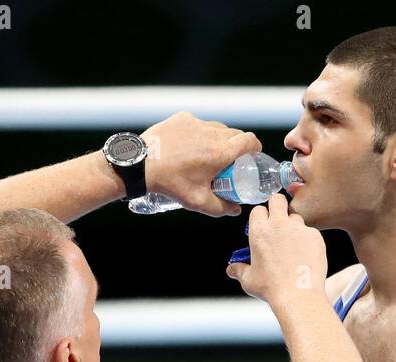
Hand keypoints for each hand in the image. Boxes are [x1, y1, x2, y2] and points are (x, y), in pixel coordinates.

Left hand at [141, 112, 261, 216]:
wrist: (140, 165)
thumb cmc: (170, 183)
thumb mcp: (198, 201)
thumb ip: (221, 207)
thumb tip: (235, 210)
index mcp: (220, 152)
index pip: (249, 141)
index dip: (255, 147)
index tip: (252, 155)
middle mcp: (212, 133)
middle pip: (235, 134)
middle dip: (236, 146)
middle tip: (228, 160)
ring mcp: (196, 123)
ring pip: (217, 128)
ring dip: (218, 139)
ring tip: (206, 154)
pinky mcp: (182, 118)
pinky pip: (198, 124)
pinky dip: (198, 134)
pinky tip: (188, 147)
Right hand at [225, 194, 327, 304]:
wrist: (298, 295)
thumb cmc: (271, 288)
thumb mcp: (249, 280)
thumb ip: (239, 270)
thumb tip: (231, 269)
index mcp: (259, 231)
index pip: (258, 209)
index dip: (260, 217)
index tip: (263, 226)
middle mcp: (279, 225)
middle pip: (278, 199)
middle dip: (277, 206)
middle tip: (278, 220)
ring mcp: (299, 228)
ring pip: (296, 217)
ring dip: (293, 226)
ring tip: (292, 246)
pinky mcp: (315, 236)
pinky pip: (310, 232)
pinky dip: (307, 240)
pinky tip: (305, 256)